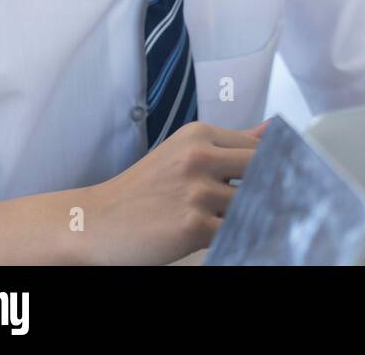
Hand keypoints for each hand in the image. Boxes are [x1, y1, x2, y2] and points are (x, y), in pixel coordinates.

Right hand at [77, 119, 270, 264]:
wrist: (93, 223)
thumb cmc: (140, 191)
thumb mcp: (182, 153)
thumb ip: (231, 143)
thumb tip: (272, 128)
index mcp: (198, 134)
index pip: (257, 147)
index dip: (267, 167)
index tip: (268, 178)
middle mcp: (199, 157)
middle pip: (262, 170)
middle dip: (266, 188)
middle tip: (261, 202)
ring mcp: (197, 191)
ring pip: (251, 203)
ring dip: (248, 215)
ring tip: (227, 220)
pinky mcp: (193, 225)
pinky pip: (235, 231)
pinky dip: (235, 235)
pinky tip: (219, 235)